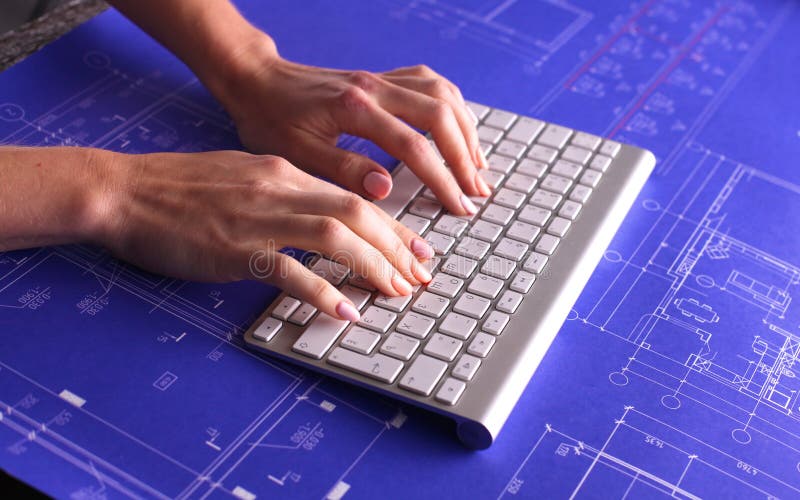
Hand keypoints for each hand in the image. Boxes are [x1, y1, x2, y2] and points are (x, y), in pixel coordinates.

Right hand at [100, 151, 434, 320]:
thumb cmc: (180, 188)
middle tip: (419, 277)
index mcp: (284, 172)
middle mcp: (279, 189)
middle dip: (396, 247)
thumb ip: (285, 194)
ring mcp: (258, 219)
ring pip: (335, 235)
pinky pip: (289, 271)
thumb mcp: (243, 177)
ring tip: (394, 292)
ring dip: (372, 265)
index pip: (353, 196)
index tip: (416, 250)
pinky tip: (344, 311)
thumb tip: (324, 219)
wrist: (125, 191)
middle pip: (357, 212)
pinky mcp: (234, 250)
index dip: (392, 227)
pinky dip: (322, 292)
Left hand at [218, 50, 490, 214]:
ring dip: (465, 129)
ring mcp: (379, 78)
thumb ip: (344, 170)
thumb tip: (386, 189)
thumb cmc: (269, 119)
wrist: (255, 80)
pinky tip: (456, 128)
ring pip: (441, 93)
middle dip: (464, 157)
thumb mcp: (297, 154)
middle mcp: (374, 87)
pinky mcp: (380, 77)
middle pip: (440, 115)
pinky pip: (429, 83)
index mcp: (354, 109)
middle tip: (477, 192)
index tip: (459, 207)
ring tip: (477, 164)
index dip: (442, 180)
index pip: (414, 147)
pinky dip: (451, 106)